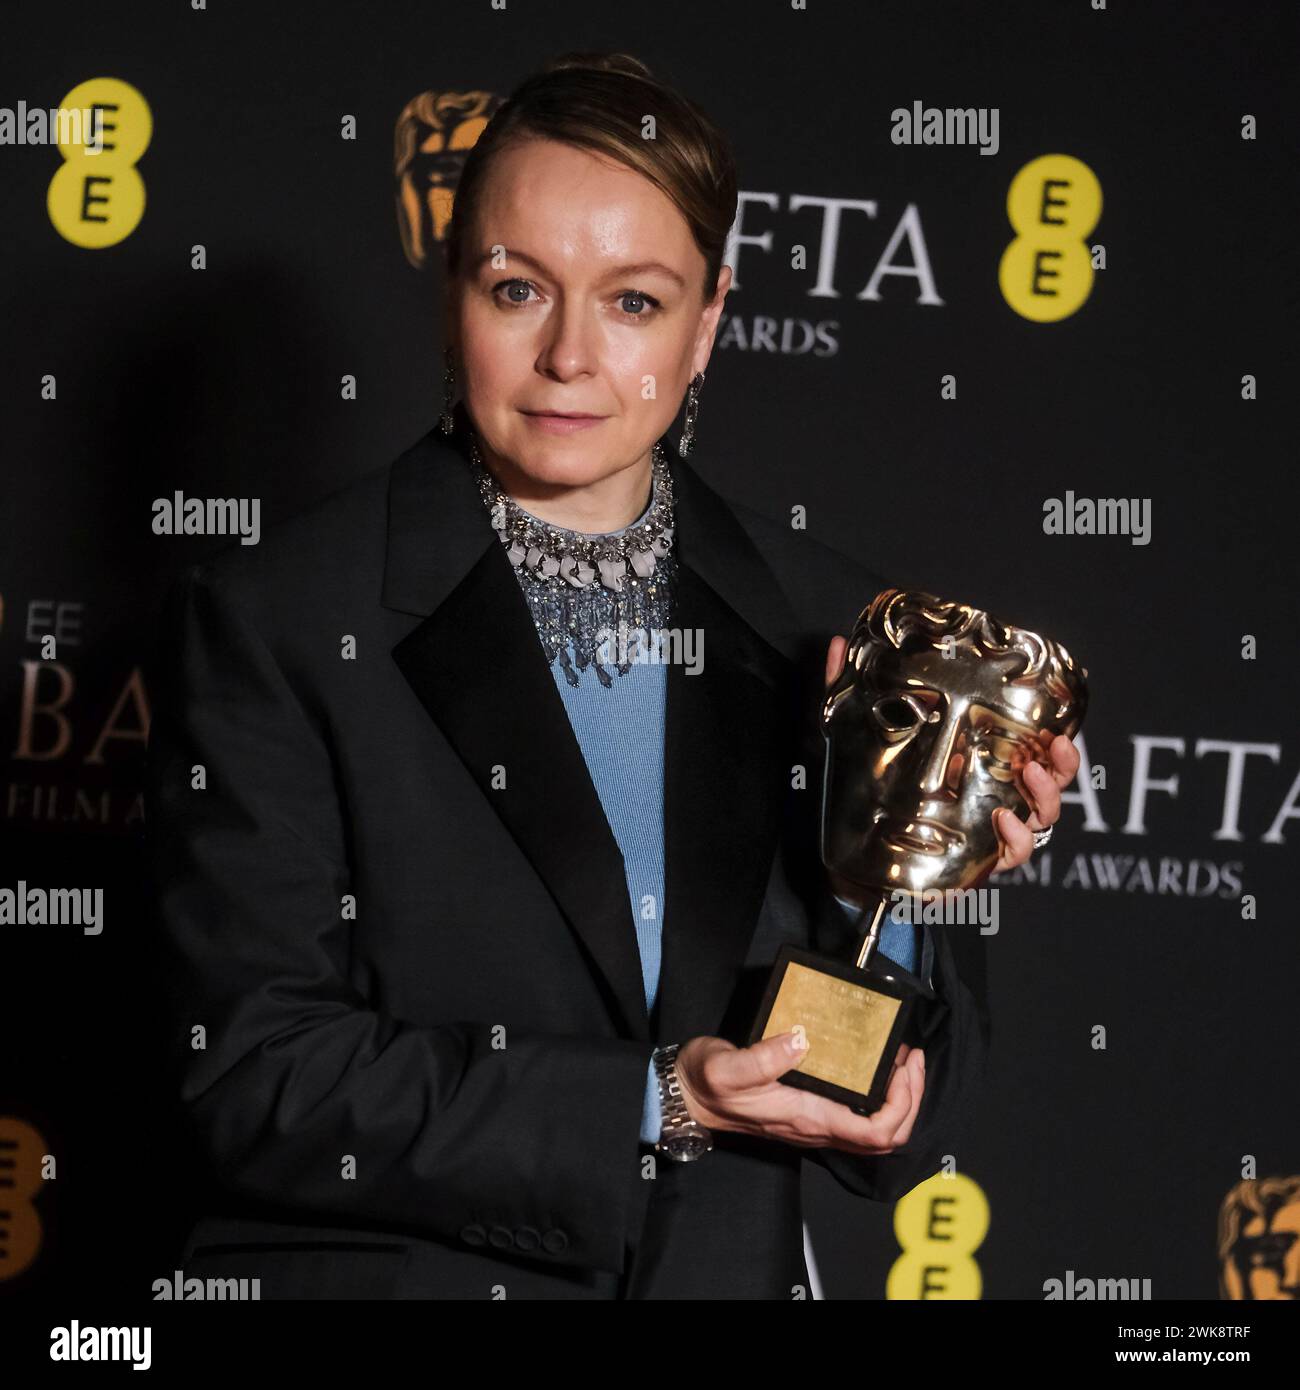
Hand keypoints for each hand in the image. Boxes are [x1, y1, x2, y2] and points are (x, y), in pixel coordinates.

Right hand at [675, 1033, 923, 1154]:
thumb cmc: (706, 1084)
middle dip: (911, 1099)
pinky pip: (859, 1117)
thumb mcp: (725, 1065)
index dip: (903, 1105)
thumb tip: (799, 1040)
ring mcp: (814, 1122)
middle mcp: (816, 1126)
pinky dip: (879, 1096)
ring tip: (899, 1059)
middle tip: (910, 1057)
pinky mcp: (809, 1112)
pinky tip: (873, 1066)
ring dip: (899, 1099)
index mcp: (806, 1117)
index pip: (876, 1133)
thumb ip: (761, 1056)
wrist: (688, 1097)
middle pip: (887, 1136)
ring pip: (877, 1130)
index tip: (903, 1067)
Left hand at [824, 634, 1079, 875]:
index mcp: (980, 765)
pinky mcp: (981, 860)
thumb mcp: (858, 738)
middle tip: (1058, 745)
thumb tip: (835, 644)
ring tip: (1033, 773)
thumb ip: (849, 694)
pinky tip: (1003, 817)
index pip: (1029, 746)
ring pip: (1043, 816)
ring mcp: (991, 830)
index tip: (1058, 720)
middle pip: (1050, 780)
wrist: (860, 860)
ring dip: (1047, 794)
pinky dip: (1018, 836)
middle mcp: (995, 795)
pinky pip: (1015, 851)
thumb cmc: (869, 793)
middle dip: (1064, 763)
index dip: (1052, 736)